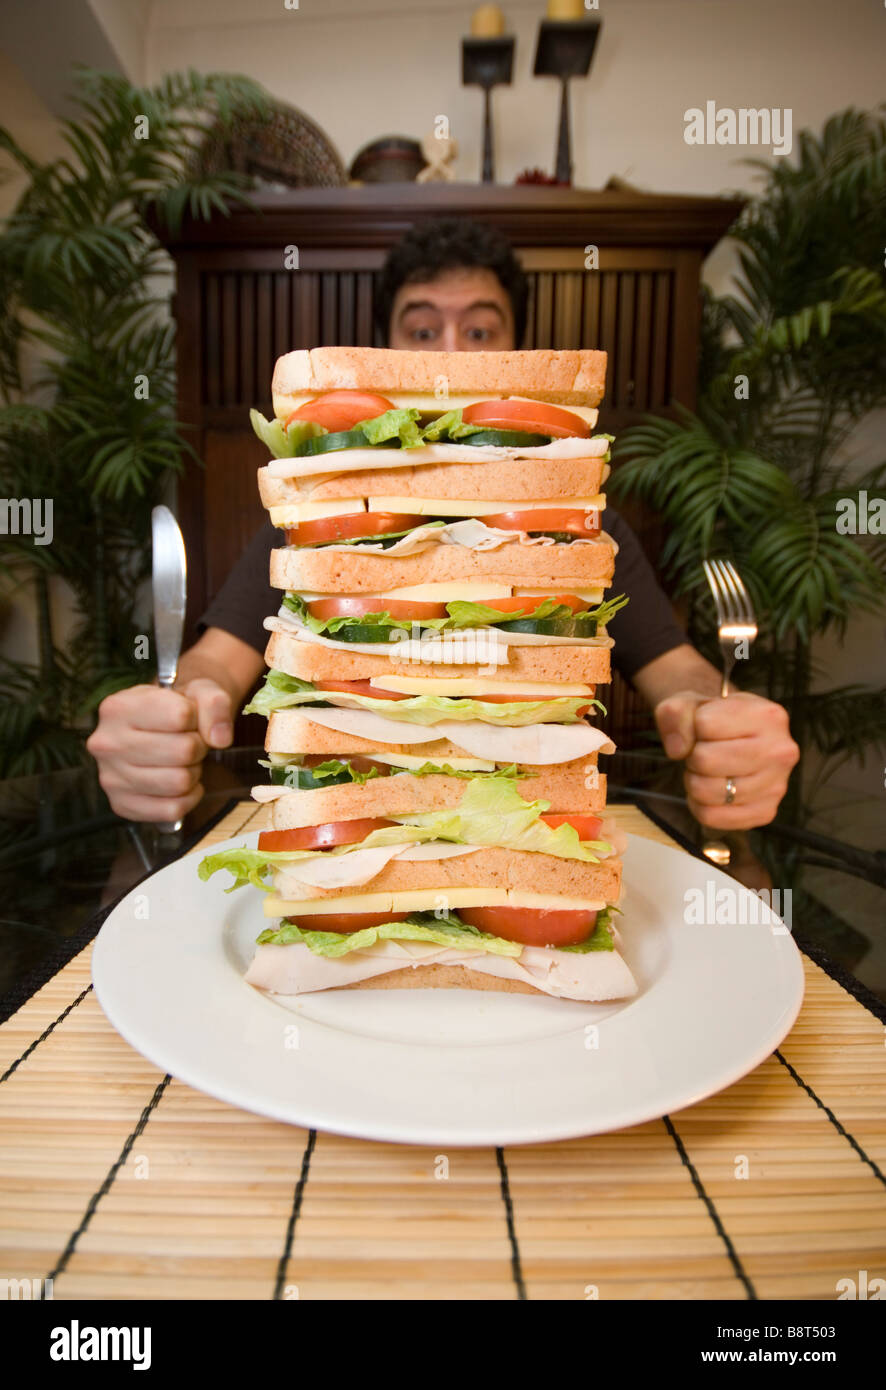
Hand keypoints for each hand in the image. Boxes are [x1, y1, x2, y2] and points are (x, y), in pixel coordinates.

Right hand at [86, 679, 232, 822]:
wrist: (157, 731)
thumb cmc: (176, 709)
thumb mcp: (197, 690)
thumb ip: (215, 704)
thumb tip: (220, 739)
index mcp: (118, 708)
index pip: (180, 716)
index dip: (196, 718)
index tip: (188, 719)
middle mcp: (106, 743)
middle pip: (183, 751)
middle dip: (197, 746)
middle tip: (189, 742)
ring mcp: (110, 778)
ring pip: (179, 782)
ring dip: (193, 772)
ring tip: (182, 761)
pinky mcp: (122, 805)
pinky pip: (173, 810)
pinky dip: (188, 797)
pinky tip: (180, 782)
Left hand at [654, 690, 798, 828]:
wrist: (738, 741)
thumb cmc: (714, 721)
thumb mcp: (691, 703)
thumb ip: (675, 714)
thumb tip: (679, 750)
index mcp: (767, 716)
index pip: (704, 724)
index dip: (693, 727)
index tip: (706, 729)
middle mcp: (780, 751)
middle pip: (705, 759)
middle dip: (693, 756)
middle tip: (704, 753)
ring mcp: (777, 785)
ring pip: (706, 790)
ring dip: (694, 781)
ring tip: (708, 771)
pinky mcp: (765, 812)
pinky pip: (711, 816)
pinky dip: (699, 805)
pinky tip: (711, 791)